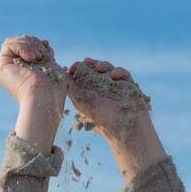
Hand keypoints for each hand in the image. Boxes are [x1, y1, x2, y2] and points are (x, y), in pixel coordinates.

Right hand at [0, 35, 65, 150]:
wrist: (45, 96)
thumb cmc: (52, 86)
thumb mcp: (51, 64)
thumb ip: (45, 54)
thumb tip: (45, 42)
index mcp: (24, 69)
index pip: (26, 45)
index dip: (36, 42)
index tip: (46, 45)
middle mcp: (12, 70)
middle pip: (19, 42)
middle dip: (33, 42)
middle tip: (41, 55)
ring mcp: (5, 70)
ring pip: (13, 42)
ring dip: (29, 45)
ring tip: (38, 58)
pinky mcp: (0, 68)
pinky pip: (8, 45)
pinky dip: (22, 47)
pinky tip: (31, 59)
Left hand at [67, 58, 164, 179]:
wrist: (122, 130)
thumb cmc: (100, 118)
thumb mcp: (80, 102)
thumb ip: (71, 88)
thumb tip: (62, 74)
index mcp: (90, 91)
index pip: (84, 75)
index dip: (79, 68)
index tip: (74, 67)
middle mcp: (102, 88)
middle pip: (96, 69)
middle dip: (91, 64)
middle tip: (87, 61)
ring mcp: (116, 86)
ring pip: (110, 69)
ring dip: (104, 65)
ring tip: (99, 67)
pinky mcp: (128, 85)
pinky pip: (125, 74)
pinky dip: (119, 72)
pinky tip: (114, 76)